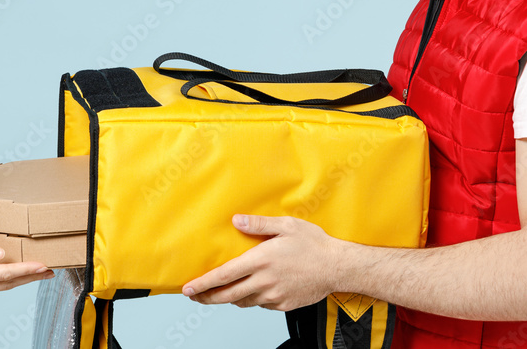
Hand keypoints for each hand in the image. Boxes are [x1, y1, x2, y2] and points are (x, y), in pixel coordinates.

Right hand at [0, 241, 53, 298]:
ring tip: (35, 272)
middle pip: (7, 284)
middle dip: (30, 278)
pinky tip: (8, 272)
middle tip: (49, 271)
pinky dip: (3, 280)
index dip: (28, 270)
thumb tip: (2, 254)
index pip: (6, 274)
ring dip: (19, 279)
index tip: (44, 265)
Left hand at [182, 215, 340, 310]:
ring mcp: (273, 296)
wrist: (338, 267)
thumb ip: (258, 225)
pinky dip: (252, 298)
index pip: (224, 276)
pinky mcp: (282, 305)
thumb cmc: (314, 244)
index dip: (203, 283)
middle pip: (227, 295)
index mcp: (261, 261)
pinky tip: (253, 289)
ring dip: (229, 298)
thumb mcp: (286, 225)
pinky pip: (260, 304)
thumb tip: (236, 221)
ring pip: (243, 302)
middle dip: (207, 297)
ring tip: (222, 291)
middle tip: (195, 295)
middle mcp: (264, 281)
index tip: (188, 288)